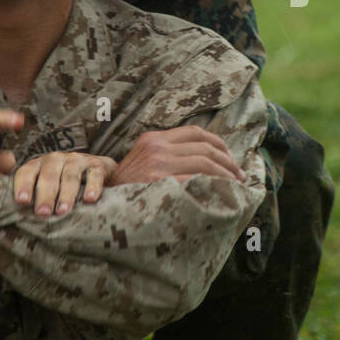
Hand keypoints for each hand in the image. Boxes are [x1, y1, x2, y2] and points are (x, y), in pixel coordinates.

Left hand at [11, 152, 118, 216]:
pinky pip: (94, 175)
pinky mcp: (98, 165)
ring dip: (66, 194)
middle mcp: (56, 159)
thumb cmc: (62, 185)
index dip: (23, 185)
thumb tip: (2, 193)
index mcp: (38, 165)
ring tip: (63, 211)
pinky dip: (92, 187)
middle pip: (48, 175)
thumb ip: (23, 189)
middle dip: (45, 195)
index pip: (27, 172)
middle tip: (43, 213)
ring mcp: (77, 160)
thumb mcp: (42, 185)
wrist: (97, 173)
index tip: (21, 201)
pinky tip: (89, 199)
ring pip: (70, 176)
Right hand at [108, 125, 244, 187]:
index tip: (230, 157)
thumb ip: (166, 156)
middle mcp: (156, 147)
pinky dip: (214, 185)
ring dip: (226, 174)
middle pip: (204, 146)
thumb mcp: (142, 164)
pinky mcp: (159, 180)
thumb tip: (201, 160)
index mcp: (153, 139)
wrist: (100, 207)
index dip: (219, 144)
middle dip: (228, 161)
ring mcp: (157, 163)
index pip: (195, 132)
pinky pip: (196, 179)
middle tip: (239, 175)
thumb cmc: (125, 191)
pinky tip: (222, 192)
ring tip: (236, 185)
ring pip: (205, 161)